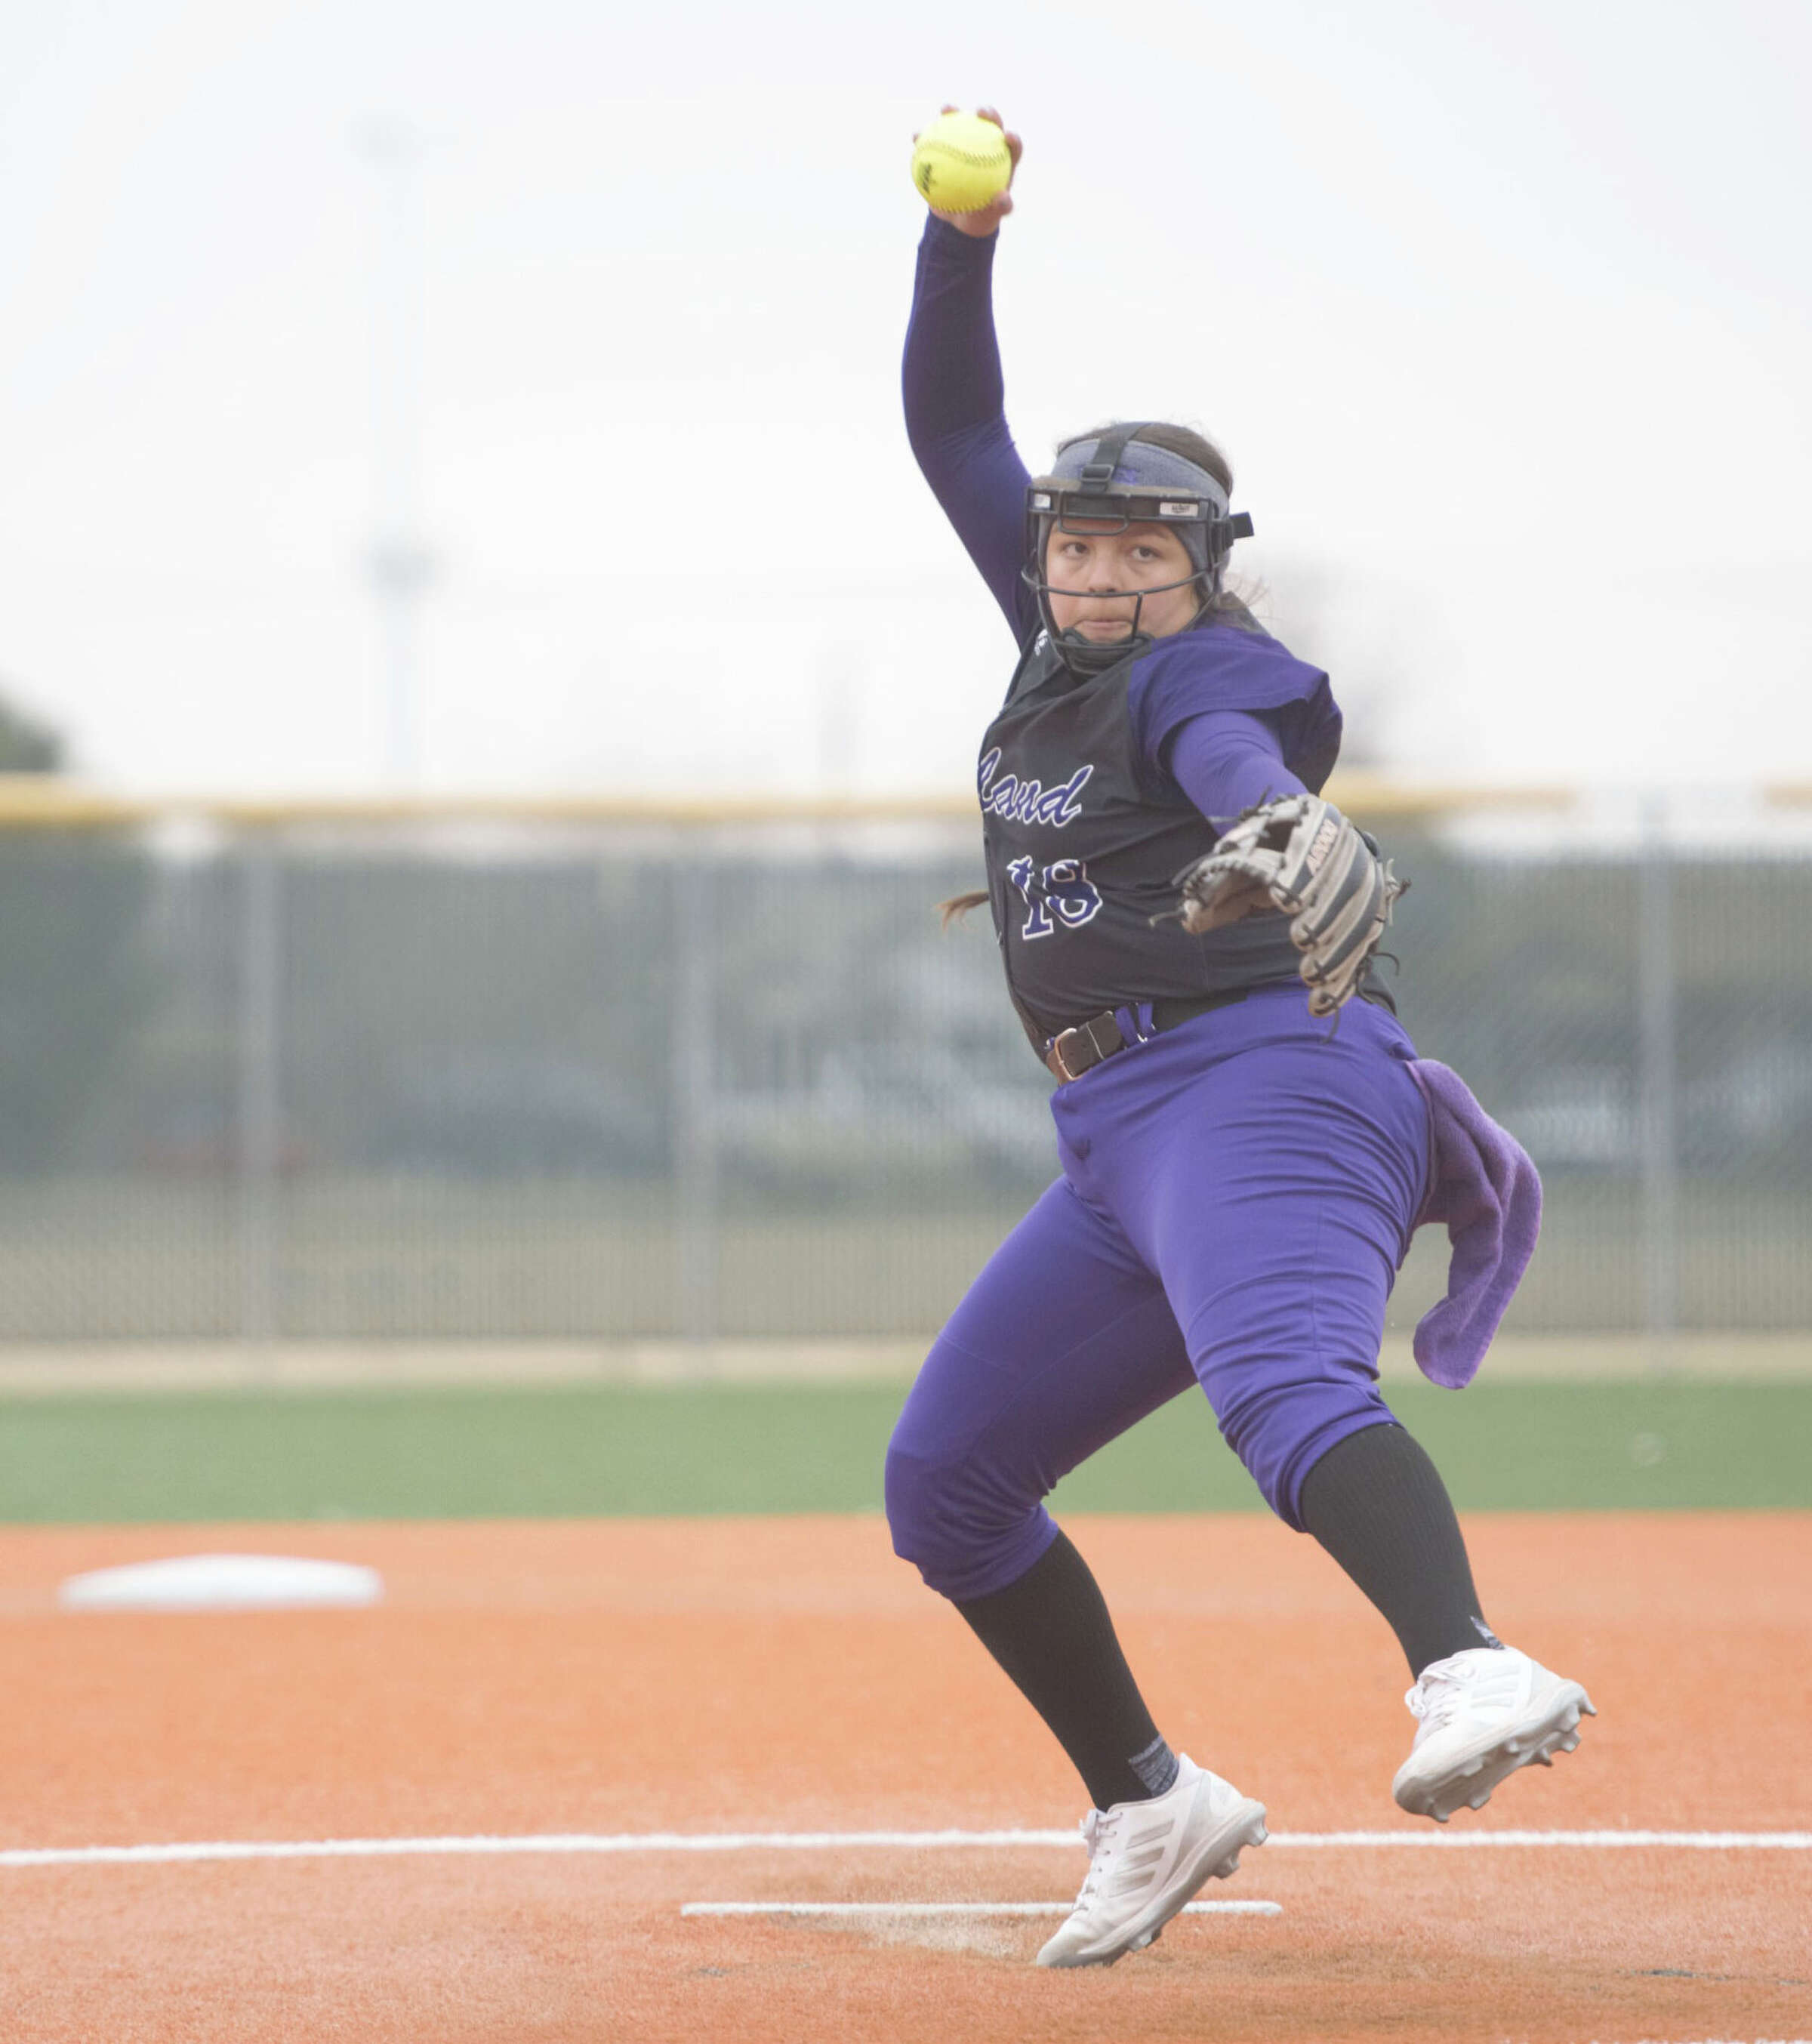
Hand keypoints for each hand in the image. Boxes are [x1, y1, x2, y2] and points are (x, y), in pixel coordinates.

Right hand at [916, 104, 1020, 237]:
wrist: (959, 219)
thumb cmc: (980, 217)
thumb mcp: (991, 217)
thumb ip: (1001, 207)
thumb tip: (1002, 198)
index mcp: (1003, 160)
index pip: (1012, 146)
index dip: (1012, 138)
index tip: (1007, 136)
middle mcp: (986, 147)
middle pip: (989, 125)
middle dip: (988, 113)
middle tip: (980, 112)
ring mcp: (965, 145)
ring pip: (960, 124)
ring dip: (953, 112)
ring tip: (945, 109)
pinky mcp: (947, 148)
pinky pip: (935, 140)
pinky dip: (925, 137)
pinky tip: (916, 137)